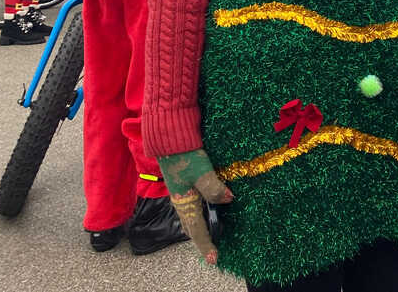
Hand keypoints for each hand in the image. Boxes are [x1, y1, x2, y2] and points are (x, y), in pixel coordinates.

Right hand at [157, 148, 233, 264]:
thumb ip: (214, 188)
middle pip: (192, 226)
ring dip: (202, 225)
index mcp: (184, 203)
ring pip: (192, 216)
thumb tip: (228, 199)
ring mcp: (182, 192)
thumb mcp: (201, 172)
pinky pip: (193, 204)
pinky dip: (201, 211)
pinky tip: (210, 207)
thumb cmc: (184, 155)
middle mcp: (181, 201)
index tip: (215, 259)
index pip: (196, 230)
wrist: (169, 139)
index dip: (206, 245)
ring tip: (213, 233)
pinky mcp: (184, 182)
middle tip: (214, 249)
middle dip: (202, 238)